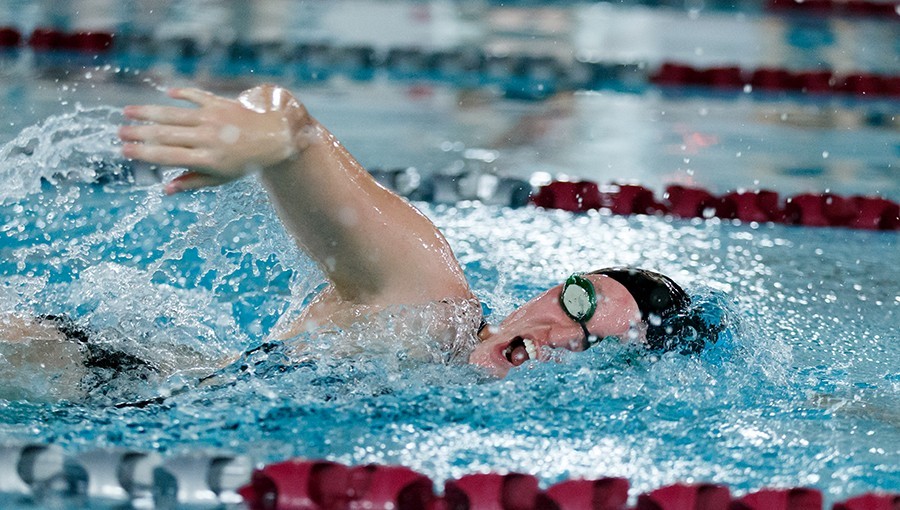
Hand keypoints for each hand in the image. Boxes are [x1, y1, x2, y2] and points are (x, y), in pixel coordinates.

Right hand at [120, 86, 306, 193]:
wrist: (275, 139)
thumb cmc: (244, 163)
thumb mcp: (222, 178)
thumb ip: (193, 182)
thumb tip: (166, 189)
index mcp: (207, 159)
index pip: (168, 156)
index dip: (145, 153)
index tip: (125, 150)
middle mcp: (207, 137)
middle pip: (166, 134)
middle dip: (139, 133)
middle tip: (118, 131)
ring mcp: (213, 118)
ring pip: (174, 114)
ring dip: (149, 112)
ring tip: (127, 112)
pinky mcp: (219, 103)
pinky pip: (196, 96)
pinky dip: (181, 93)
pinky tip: (166, 93)